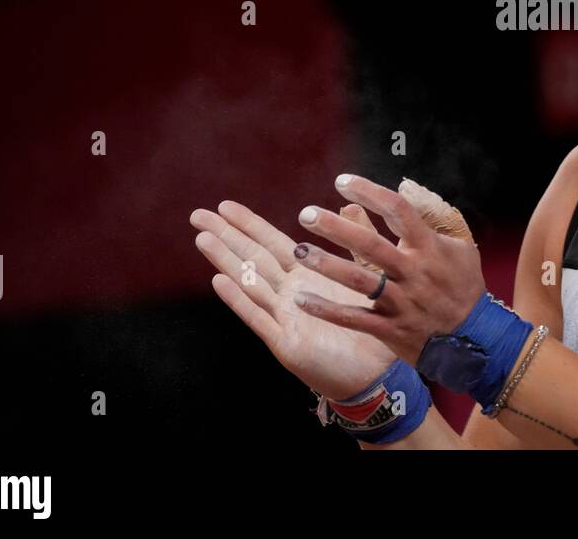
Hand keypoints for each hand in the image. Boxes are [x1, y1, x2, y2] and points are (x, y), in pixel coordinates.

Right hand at [190, 199, 396, 400]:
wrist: (378, 372)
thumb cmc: (370, 326)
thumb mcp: (366, 275)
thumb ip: (358, 239)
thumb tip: (348, 205)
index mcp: (306, 277)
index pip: (271, 243)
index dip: (249, 224)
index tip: (224, 205)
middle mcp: (289, 294)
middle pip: (252, 258)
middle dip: (226, 236)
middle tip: (198, 214)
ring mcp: (284, 318)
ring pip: (250, 283)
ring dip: (227, 261)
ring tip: (204, 239)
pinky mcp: (286, 343)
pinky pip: (259, 318)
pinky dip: (239, 299)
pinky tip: (220, 282)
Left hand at [287, 175, 487, 367]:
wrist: (476, 339)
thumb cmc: (465, 286)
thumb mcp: (462, 245)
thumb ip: (436, 213)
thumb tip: (406, 186)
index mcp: (429, 247)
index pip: (398, 210)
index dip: (369, 192)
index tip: (342, 182)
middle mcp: (413, 272)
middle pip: (370, 244)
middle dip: (336, 228)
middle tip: (306, 214)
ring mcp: (400, 302)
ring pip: (358, 281)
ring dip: (326, 265)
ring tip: (298, 251)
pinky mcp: (390, 328)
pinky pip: (353, 318)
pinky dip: (327, 310)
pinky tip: (301, 299)